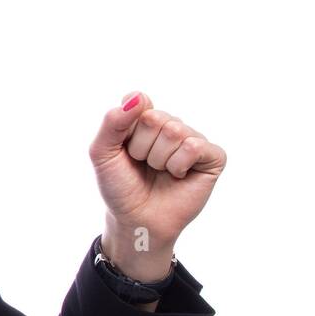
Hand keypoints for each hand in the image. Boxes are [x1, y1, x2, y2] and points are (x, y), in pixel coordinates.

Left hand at [89, 91, 226, 258]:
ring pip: (175, 132)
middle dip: (141, 148)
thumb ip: (113, 122)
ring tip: (159, 172)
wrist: (136, 219)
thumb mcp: (102, 153)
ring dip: (159, 159)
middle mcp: (171, 126)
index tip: (124, 151)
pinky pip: (195, 146)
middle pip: (156, 119)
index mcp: (145, 119)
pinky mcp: (212, 157)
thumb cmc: (120, 187)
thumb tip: (137, 96)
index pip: (137, 104)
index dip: (126, 132)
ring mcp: (193, 140)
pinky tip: (179, 175)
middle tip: (143, 165)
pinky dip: (179, 164)